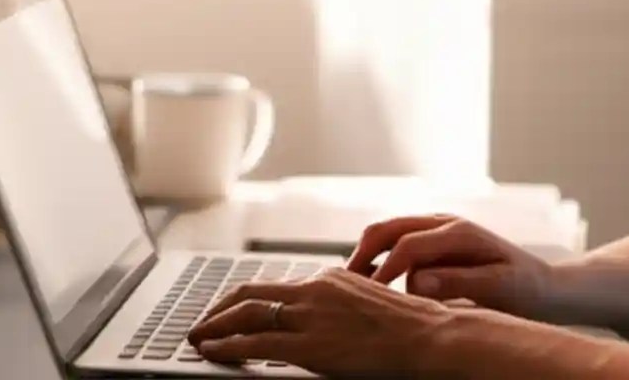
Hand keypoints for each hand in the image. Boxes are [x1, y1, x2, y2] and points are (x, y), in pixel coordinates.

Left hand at [187, 267, 450, 375]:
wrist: (429, 336)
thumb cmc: (412, 326)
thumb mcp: (371, 303)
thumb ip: (342, 305)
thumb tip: (329, 318)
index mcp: (331, 277)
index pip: (277, 285)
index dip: (247, 298)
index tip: (231, 309)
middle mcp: (315, 289)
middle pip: (251, 291)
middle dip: (220, 308)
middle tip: (203, 321)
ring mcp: (310, 315)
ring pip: (245, 314)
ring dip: (215, 326)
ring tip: (198, 337)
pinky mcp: (308, 345)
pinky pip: (254, 343)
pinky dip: (226, 346)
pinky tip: (212, 352)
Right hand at [347, 215, 557, 321]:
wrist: (543, 283)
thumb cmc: (524, 288)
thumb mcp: (498, 288)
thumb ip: (457, 283)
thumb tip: (416, 282)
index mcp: (460, 232)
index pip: (406, 246)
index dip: (383, 271)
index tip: (367, 297)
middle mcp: (445, 222)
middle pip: (388, 227)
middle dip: (361, 254)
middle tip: (342, 286)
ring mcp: (438, 227)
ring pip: (387, 229)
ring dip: (366, 252)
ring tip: (349, 284)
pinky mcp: (434, 238)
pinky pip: (396, 239)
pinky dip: (378, 254)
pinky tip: (370, 280)